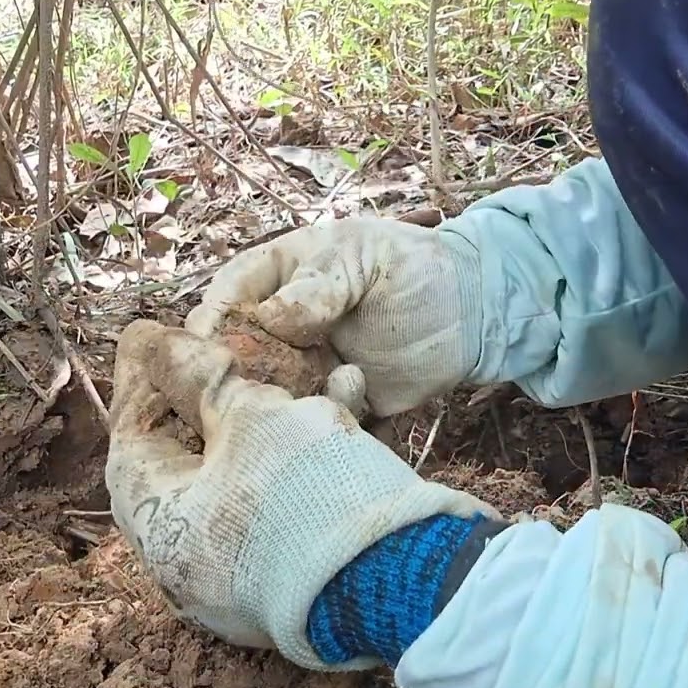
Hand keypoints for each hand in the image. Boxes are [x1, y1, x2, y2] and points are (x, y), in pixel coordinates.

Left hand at [104, 319, 496, 669]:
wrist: (403, 574)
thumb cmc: (304, 490)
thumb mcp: (249, 415)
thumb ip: (195, 376)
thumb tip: (146, 343)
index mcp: (160, 529)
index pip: (132, 440)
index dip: (143, 380)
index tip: (150, 334)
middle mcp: (193, 562)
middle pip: (194, 457)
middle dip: (217, 395)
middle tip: (225, 349)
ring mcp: (247, 575)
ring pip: (253, 472)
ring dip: (280, 415)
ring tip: (314, 367)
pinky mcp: (301, 571)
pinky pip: (291, 499)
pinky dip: (310, 452)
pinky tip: (350, 398)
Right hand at [184, 216, 483, 416]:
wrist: (477, 310)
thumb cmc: (415, 268)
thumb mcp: (362, 258)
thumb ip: (316, 287)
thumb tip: (269, 320)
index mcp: (278, 278)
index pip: (224, 301)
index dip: (210, 327)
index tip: (211, 355)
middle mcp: (284, 329)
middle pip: (235, 361)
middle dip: (239, 381)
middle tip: (257, 395)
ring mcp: (308, 370)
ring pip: (270, 401)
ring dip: (285, 409)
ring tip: (326, 396)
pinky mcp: (337, 405)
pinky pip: (314, 426)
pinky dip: (322, 429)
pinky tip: (350, 409)